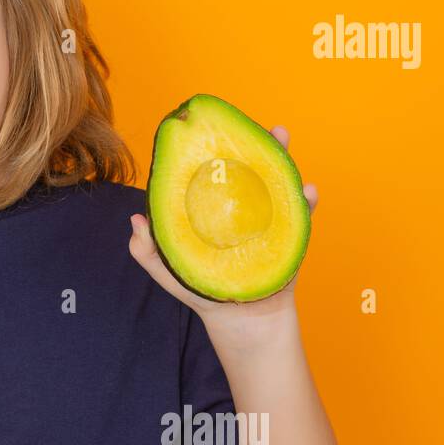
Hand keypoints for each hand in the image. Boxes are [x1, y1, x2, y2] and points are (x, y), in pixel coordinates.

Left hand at [128, 124, 316, 328]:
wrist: (239, 319)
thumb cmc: (203, 288)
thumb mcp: (170, 269)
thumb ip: (148, 251)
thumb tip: (135, 221)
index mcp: (214, 206)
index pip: (215, 171)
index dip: (215, 149)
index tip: (211, 128)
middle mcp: (242, 205)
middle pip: (250, 168)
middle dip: (257, 143)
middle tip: (264, 125)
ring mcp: (267, 218)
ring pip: (276, 182)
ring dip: (282, 159)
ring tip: (282, 140)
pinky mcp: (287, 236)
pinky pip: (300, 216)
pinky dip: (306, 201)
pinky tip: (308, 191)